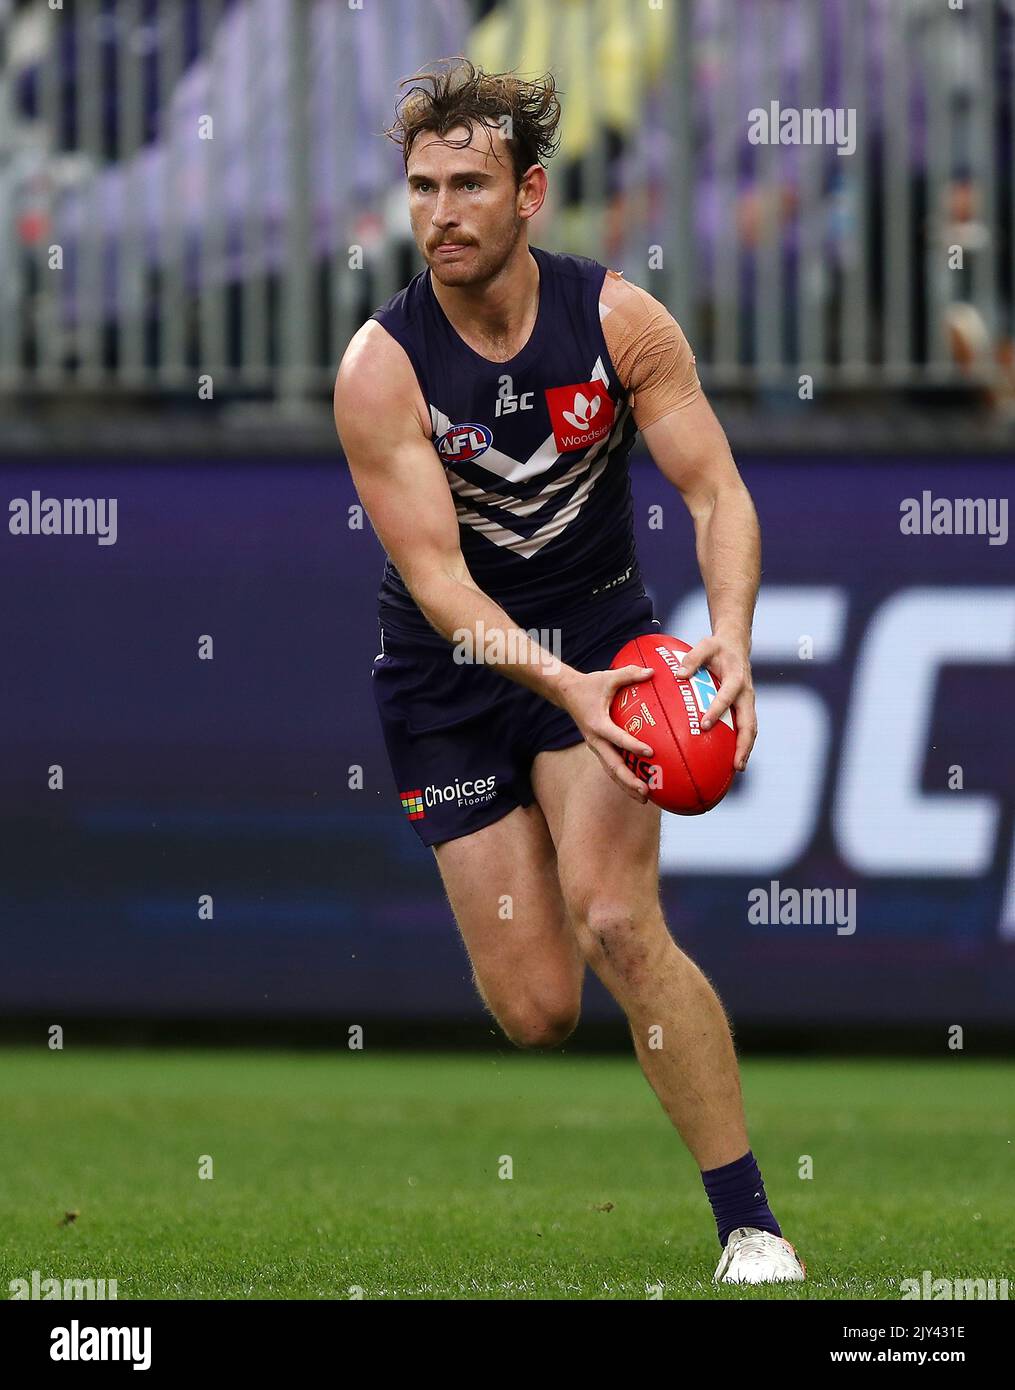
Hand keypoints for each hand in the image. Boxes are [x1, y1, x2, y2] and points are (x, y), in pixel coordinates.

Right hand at [559, 665, 656, 800]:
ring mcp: (596, 747)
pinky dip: (623, 778)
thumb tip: (653, 672)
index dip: (632, 745)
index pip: (617, 738)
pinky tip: (637, 787)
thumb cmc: (589, 685)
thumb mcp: (608, 676)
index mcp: (597, 724)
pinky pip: (611, 767)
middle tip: (645, 791)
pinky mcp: (598, 748)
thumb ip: (630, 674)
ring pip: (611, 771)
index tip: (650, 752)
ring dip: (626, 785)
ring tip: (644, 799)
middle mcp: (595, 740)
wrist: (566, 693)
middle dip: (628, 780)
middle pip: (612, 766)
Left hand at [674, 635, 756, 771]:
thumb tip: (678, 675)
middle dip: (744, 744)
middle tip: (736, 763)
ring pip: (751, 728)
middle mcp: (747, 693)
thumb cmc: (717, 647)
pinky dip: (742, 743)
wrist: (736, 645)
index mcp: (737, 678)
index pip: (727, 696)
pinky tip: (732, 758)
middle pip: (750, 722)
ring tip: (737, 767)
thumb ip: (692, 658)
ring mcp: (748, 702)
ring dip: (746, 748)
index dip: (717, 710)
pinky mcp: (746, 707)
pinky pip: (746, 727)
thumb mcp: (705, 645)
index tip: (704, 725)